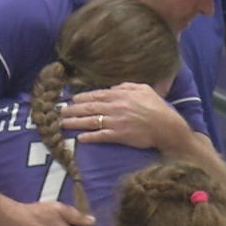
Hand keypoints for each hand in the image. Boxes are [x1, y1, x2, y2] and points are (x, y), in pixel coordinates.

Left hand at [60, 82, 182, 148]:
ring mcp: (116, 122)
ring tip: (62, 124)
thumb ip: (126, 86)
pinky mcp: (119, 136)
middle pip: (89, 108)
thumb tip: (112, 88)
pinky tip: (80, 138)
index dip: (81, 97)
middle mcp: (115, 108)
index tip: (70, 99)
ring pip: (91, 121)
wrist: (167, 127)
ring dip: (75, 123)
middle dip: (72, 110)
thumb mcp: (143, 89)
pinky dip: (89, 137)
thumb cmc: (157, 107)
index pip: (96, 95)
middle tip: (58, 112)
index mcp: (120, 95)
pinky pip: (100, 136)